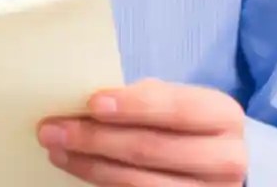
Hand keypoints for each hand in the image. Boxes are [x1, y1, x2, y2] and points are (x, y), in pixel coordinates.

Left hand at [37, 79, 247, 185]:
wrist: (214, 161)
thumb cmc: (182, 123)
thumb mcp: (173, 101)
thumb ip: (141, 99)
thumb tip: (84, 100)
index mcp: (223, 116)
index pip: (177, 109)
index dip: (134, 106)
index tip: (93, 103)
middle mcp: (225, 159)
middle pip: (152, 148)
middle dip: (95, 137)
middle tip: (52, 128)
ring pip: (139, 182)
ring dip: (90, 164)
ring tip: (56, 150)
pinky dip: (101, 183)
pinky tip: (77, 167)